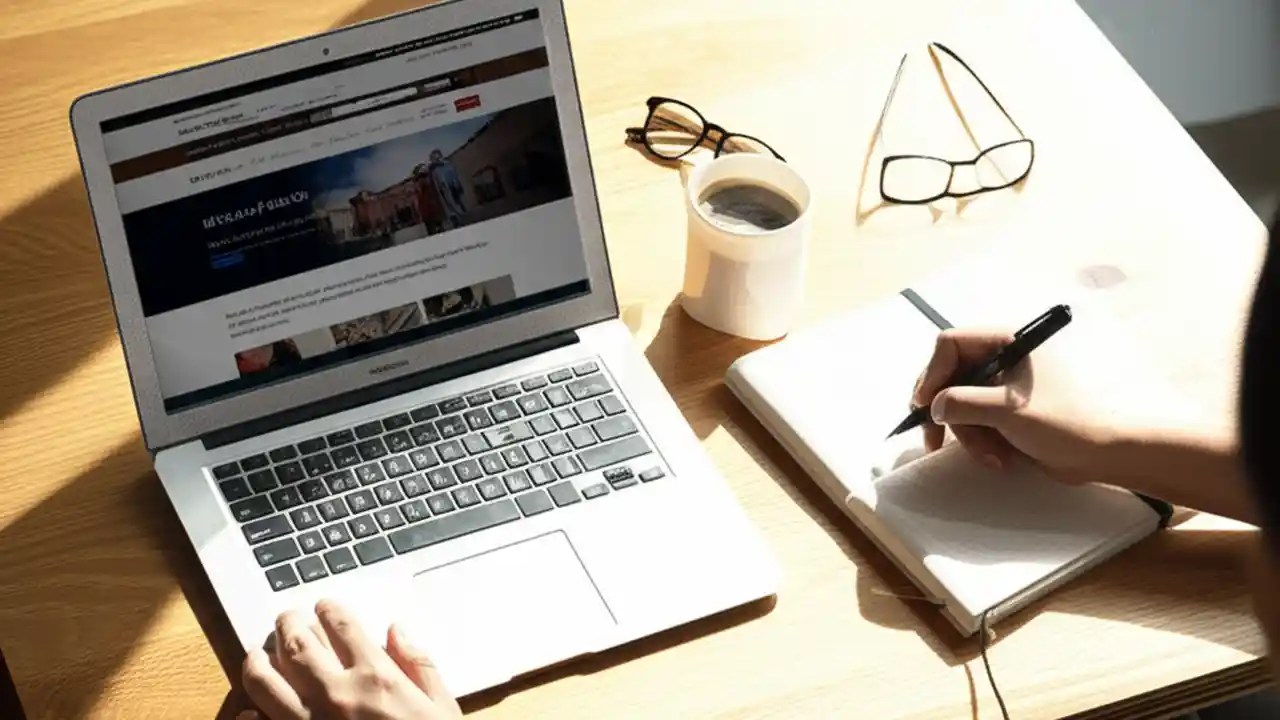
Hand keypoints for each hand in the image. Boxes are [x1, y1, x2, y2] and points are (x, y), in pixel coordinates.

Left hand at [239, 600, 460, 719]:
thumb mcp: (442, 709)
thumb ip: (420, 665)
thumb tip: (398, 632)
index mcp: (377, 677)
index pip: (342, 625)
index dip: (329, 609)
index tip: (323, 605)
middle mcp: (336, 694)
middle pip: (296, 643)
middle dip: (287, 623)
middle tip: (286, 618)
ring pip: (265, 681)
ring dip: (257, 661)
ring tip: (257, 654)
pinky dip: (248, 717)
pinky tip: (249, 712)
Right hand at [912, 328, 1121, 483]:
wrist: (1098, 455)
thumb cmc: (1062, 423)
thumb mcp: (1008, 411)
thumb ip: (963, 403)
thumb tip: (932, 406)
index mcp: (1007, 342)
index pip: (951, 344)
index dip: (932, 373)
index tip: (925, 405)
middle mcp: (1001, 357)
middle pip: (949, 376)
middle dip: (946, 412)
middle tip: (934, 439)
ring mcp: (1001, 385)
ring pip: (957, 403)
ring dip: (967, 434)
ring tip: (990, 456)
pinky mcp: (1002, 409)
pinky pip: (972, 420)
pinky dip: (978, 440)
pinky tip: (998, 457)